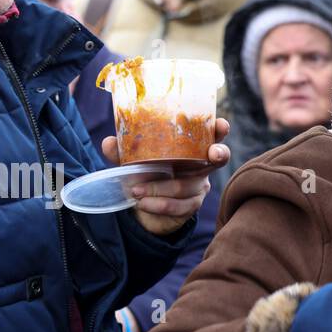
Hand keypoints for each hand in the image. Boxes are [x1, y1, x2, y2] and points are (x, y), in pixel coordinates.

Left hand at [101, 118, 229, 234]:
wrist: (141, 206)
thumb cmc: (143, 174)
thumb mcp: (131, 161)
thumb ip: (121, 152)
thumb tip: (109, 142)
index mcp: (188, 148)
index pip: (210, 135)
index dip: (219, 130)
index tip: (221, 125)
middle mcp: (199, 165)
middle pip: (218, 159)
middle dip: (219, 154)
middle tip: (212, 154)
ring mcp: (198, 187)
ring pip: (185, 186)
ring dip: (158, 189)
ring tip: (135, 191)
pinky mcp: (191, 206)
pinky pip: (178, 206)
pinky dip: (157, 204)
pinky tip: (143, 203)